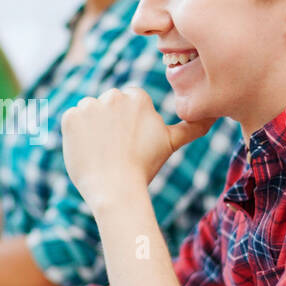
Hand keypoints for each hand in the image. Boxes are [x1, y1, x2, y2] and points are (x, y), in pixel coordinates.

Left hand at [61, 87, 209, 207]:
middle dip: (109, 124)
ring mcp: (90, 105)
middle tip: (115, 149)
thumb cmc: (144, 167)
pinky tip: (87, 150)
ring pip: (88, 112)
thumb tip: (214, 116)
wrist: (116, 190)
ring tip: (101, 151)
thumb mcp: (171, 144)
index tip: (129, 142)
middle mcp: (114, 95)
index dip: (126, 125)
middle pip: (106, 106)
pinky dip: (75, 135)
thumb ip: (191, 127)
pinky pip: (71, 121)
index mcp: (137, 96)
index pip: (126, 104)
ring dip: (91, 128)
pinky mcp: (70, 117)